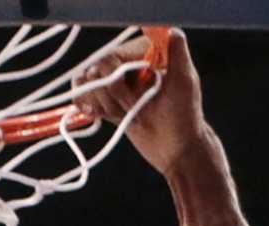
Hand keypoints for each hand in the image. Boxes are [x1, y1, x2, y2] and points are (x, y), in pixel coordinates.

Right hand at [75, 28, 208, 178]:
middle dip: (111, 92)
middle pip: (97, 68)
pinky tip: (92, 113)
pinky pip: (84, 95)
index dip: (115, 74)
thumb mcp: (185, 81)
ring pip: (88, 82)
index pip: (113, 55)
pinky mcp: (110, 103)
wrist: (176, 150)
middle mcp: (130, 64)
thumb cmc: (185, 116)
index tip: (134, 94)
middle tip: (132, 108)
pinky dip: (83, 103)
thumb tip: (171, 31)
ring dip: (100, 101)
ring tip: (120, 114)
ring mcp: (118, 84)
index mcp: (145, 53)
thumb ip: (177, 54)